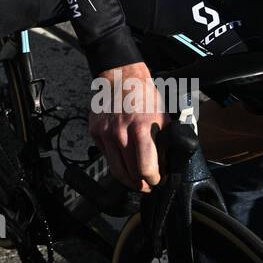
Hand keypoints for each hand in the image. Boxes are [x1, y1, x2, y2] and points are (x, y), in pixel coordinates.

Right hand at [89, 62, 166, 191]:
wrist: (121, 77)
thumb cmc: (144, 96)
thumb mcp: (163, 117)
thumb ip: (165, 142)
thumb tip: (167, 164)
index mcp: (141, 129)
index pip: (145, 169)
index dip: (154, 180)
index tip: (157, 181)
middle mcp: (120, 133)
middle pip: (130, 174)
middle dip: (142, 184)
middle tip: (147, 185)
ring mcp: (105, 133)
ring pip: (115, 169)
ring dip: (127, 179)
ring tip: (135, 180)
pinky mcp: (95, 131)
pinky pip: (105, 155)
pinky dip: (115, 160)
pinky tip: (123, 158)